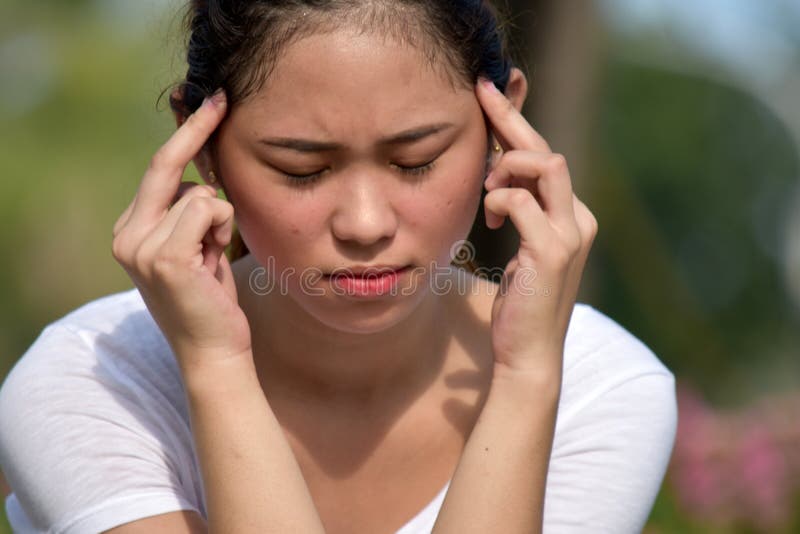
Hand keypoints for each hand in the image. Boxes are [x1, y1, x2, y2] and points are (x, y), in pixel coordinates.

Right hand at [111, 90, 251, 371]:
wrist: (213, 350)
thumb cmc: (212, 297)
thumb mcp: (199, 245)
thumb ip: (193, 210)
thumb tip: (208, 169)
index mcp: (131, 229)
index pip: (158, 170)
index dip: (185, 133)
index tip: (208, 101)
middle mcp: (126, 234)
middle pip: (166, 165)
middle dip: (198, 130)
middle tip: (220, 97)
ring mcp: (140, 245)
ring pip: (201, 193)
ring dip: (221, 221)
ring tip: (214, 257)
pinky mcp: (164, 256)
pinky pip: (207, 209)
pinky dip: (221, 228)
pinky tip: (215, 260)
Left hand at [476, 78, 597, 378]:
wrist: (528, 352)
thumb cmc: (521, 301)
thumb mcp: (521, 247)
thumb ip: (519, 209)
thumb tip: (496, 172)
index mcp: (571, 215)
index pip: (546, 157)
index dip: (518, 124)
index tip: (490, 96)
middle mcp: (579, 218)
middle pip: (547, 151)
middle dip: (511, 119)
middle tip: (482, 92)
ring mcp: (570, 233)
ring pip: (545, 165)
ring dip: (507, 165)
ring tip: (486, 188)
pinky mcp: (553, 251)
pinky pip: (521, 202)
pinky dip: (500, 199)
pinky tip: (490, 215)